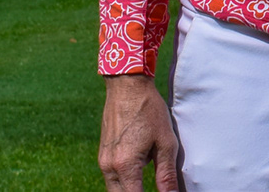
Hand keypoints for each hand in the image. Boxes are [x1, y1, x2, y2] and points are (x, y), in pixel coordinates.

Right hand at [98, 74, 179, 191]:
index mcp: (125, 166)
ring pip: (114, 189)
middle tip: (153, 188)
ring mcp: (103, 161)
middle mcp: (109, 167)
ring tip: (146, 183)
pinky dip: (123, 181)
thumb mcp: (165, 141)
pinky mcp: (102, 155)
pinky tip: (138, 170)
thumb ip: (166, 173)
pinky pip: (111, 177)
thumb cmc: (149, 110)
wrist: (128, 86)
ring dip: (129, 190)